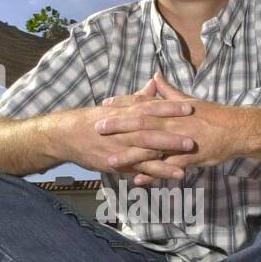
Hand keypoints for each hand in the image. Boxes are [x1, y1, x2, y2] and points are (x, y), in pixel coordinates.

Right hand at [60, 77, 194, 177]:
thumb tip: (154, 83)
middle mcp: (124, 130)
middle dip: (172, 135)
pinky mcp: (117, 163)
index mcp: (125, 113)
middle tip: (192, 138)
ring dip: (166, 158)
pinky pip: (137, 170)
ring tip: (186, 163)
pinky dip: (153, 174)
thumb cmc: (93, 120)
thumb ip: (138, 97)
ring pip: (145, 152)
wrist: (67, 136)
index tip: (189, 108)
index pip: (150, 109)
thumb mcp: (115, 106)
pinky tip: (167, 179)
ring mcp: (120, 148)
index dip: (169, 109)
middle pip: (150, 131)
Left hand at [100, 71, 244, 184]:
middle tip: (97, 128)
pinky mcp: (187, 159)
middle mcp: (171, 124)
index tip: (104, 104)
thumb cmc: (212, 115)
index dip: (122, 104)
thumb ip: (169, 91)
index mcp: (170, 110)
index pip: (142, 104)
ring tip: (110, 161)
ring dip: (129, 155)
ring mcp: (178, 142)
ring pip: (150, 149)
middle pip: (140, 124)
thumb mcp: (188, 100)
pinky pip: (166, 168)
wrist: (235, 130)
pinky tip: (137, 181)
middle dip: (118, 127)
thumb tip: (156, 76)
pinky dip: (151, 175)